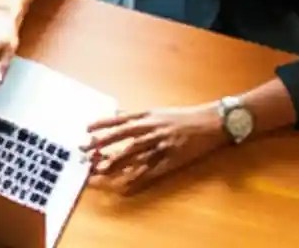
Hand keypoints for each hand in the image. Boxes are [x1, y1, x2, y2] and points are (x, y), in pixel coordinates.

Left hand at [84, 103, 228, 192]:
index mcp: (150, 116)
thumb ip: (140, 117)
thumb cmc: (186, 117)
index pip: (121, 119)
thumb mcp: (160, 112)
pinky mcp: (173, 158)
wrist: (212, 122)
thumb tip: (120, 116)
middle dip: (104, 143)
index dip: (103, 124)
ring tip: (101, 168)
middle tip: (86, 150)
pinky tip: (127, 185)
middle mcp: (154, 128)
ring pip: (136, 153)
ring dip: (117, 161)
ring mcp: (163, 143)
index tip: (87, 129)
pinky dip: (139, 178)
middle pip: (124, 136)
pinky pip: (153, 169)